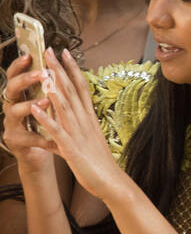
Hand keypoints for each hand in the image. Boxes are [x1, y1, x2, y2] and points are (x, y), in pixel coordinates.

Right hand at [2, 51, 56, 171]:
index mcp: (21, 94)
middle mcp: (12, 105)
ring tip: (46, 102)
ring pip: (14, 111)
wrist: (38, 151)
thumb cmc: (45, 123)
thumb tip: (59, 62)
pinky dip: (40, 137)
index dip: (20, 65)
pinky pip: (27, 137)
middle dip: (25, 80)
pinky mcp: (14, 140)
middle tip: (41, 74)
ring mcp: (11, 123)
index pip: (15, 75)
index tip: (30, 55)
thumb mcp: (47, 103)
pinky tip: (51, 138)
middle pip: (11, 89)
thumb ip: (49, 87)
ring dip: (30, 105)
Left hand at [28, 48, 124, 200]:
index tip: (65, 52)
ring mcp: (78, 133)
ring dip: (53, 87)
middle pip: (71, 90)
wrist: (111, 182)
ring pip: (64, 106)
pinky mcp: (71, 148)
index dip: (72, 69)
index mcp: (89, 118)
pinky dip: (46, 118)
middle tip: (50, 50)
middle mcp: (84, 121)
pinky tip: (36, 107)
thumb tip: (71, 116)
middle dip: (59, 70)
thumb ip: (78, 125)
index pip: (81, 87)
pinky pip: (56, 131)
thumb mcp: (89, 139)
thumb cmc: (100, 162)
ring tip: (43, 70)